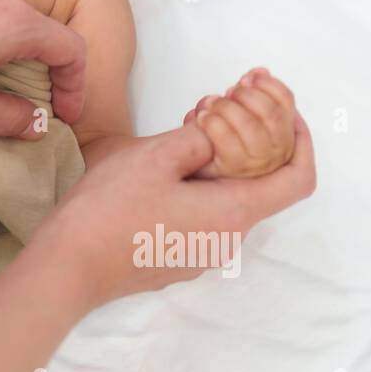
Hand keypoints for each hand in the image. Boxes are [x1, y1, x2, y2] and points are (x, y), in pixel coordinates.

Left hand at [0, 0, 84, 138]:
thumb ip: (10, 118)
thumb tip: (35, 122)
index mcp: (14, 20)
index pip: (70, 48)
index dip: (75, 84)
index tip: (63, 110)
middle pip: (39, 25)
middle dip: (38, 63)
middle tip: (23, 95)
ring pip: (10, 2)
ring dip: (9, 34)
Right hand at [51, 112, 316, 306]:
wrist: (68, 267)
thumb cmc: (110, 211)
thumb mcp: (155, 156)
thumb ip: (198, 139)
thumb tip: (216, 137)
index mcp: (233, 213)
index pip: (297, 179)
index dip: (302, 140)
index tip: (287, 112)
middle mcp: (226, 241)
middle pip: (259, 185)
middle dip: (249, 140)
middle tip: (222, 105)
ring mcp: (201, 254)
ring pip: (226, 198)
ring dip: (218, 161)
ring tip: (187, 127)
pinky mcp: (176, 258)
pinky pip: (203, 215)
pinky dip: (198, 183)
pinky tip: (164, 164)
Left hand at [181, 67, 296, 178]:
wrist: (199, 168)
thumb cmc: (222, 140)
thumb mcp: (242, 113)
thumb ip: (253, 92)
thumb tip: (260, 72)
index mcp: (284, 132)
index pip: (287, 101)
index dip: (267, 83)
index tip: (248, 77)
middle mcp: (277, 151)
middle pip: (271, 113)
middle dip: (247, 95)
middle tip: (229, 92)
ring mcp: (256, 163)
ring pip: (250, 127)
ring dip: (228, 108)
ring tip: (212, 103)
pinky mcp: (232, 170)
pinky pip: (228, 143)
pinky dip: (213, 124)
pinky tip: (203, 117)